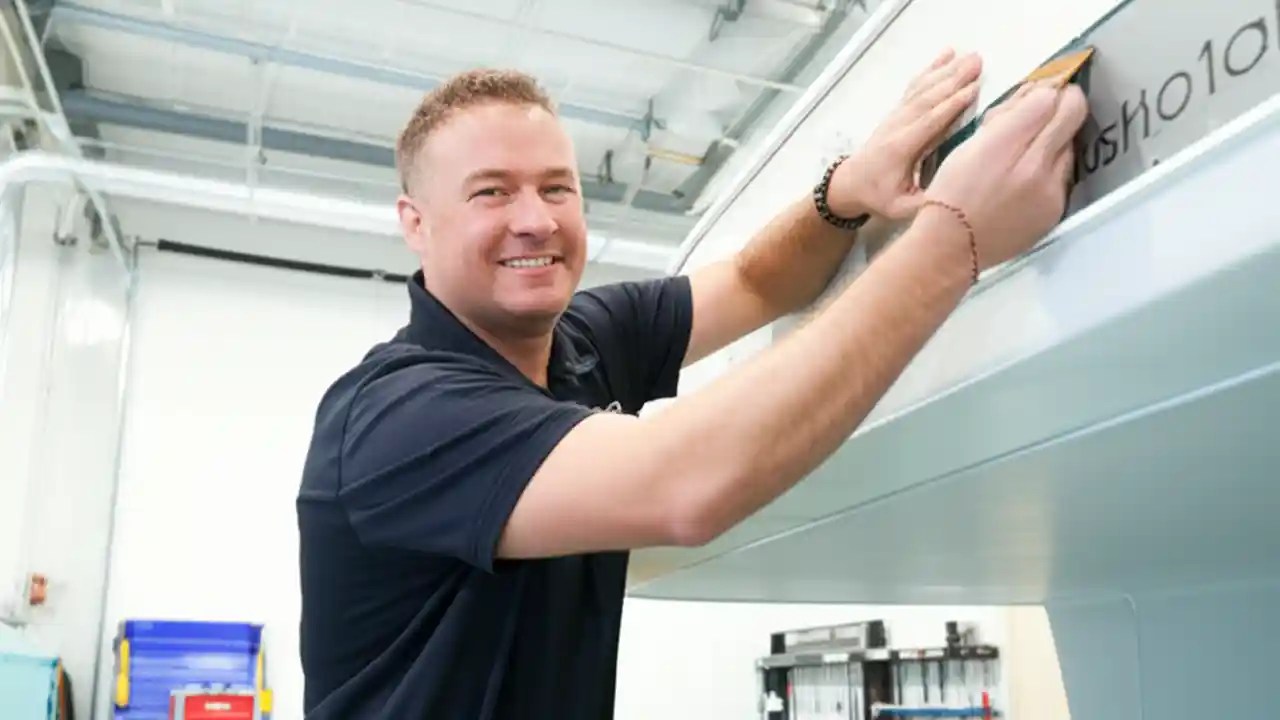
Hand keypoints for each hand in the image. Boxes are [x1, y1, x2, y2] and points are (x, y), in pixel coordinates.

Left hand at [825, 49, 981, 220]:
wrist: (850, 183)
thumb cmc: (878, 197)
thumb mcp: (899, 209)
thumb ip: (924, 203)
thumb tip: (953, 195)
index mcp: (900, 149)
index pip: (928, 123)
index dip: (950, 106)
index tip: (973, 90)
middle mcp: (898, 127)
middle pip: (929, 98)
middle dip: (954, 79)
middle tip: (979, 62)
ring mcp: (897, 116)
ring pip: (923, 89)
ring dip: (948, 71)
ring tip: (971, 57)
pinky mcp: (898, 111)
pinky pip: (916, 87)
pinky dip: (932, 69)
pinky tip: (947, 55)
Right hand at [924, 81, 1088, 269]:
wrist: (951, 247)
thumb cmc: (952, 194)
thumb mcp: (969, 144)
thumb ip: (1008, 115)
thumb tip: (1039, 92)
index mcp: (1006, 144)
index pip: (1050, 97)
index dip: (1050, 87)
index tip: (1046, 87)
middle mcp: (1035, 167)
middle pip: (1071, 115)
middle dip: (1063, 104)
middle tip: (1047, 108)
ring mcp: (1049, 191)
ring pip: (1069, 146)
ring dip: (1055, 140)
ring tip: (1028, 151)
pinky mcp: (1054, 210)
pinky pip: (1063, 176)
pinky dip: (1051, 170)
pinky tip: (1028, 178)